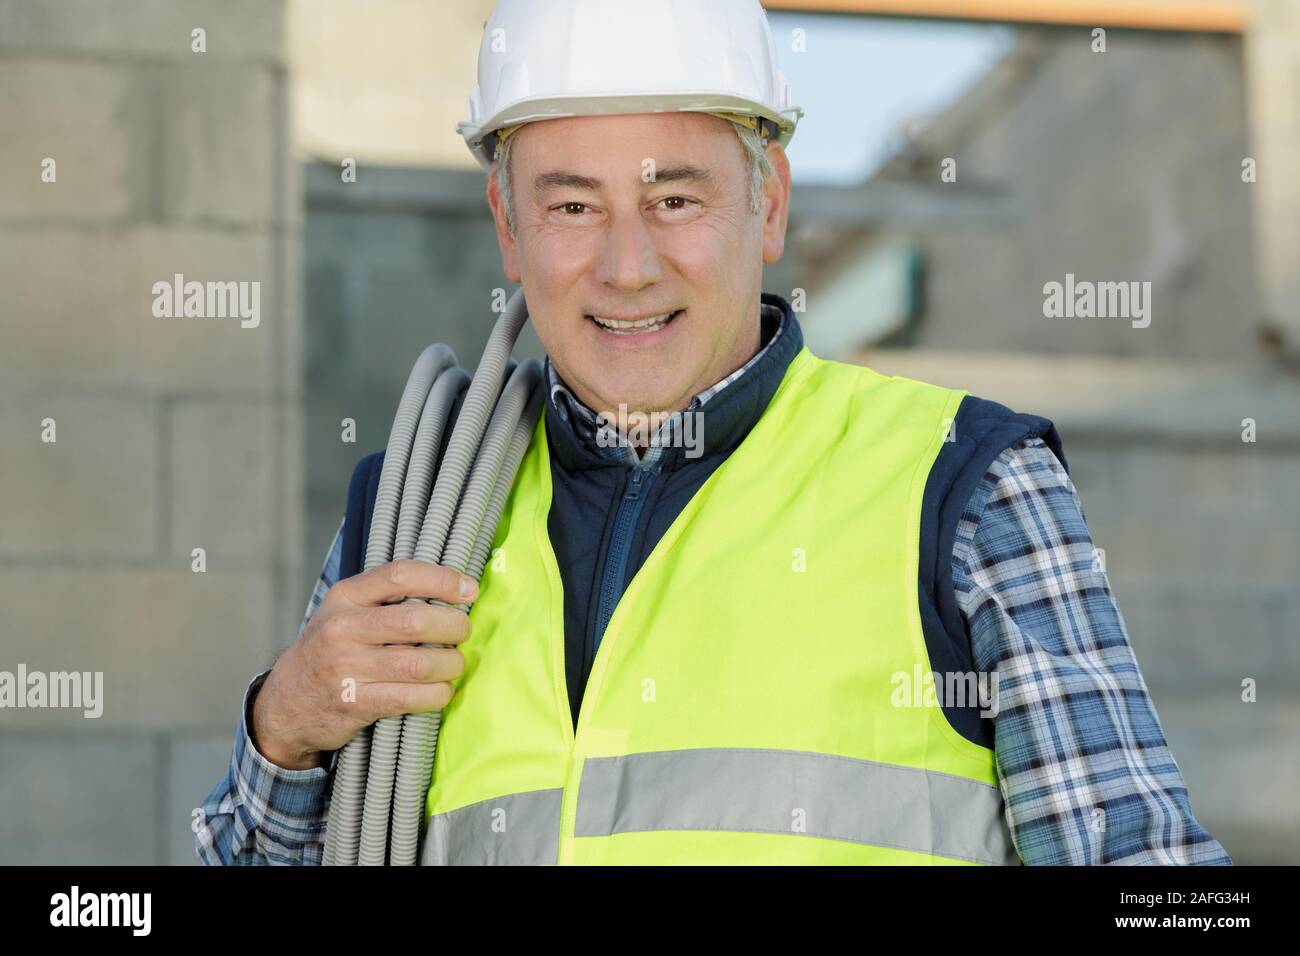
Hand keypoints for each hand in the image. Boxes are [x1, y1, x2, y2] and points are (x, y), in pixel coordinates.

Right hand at [251, 560, 476, 770]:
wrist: (286, 703)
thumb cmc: (330, 650)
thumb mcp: (344, 612)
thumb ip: (385, 598)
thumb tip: (454, 589)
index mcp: (344, 597)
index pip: (400, 575)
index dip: (443, 580)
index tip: (469, 590)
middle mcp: (342, 628)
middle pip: (415, 621)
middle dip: (454, 627)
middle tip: (464, 633)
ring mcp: (346, 667)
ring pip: (419, 663)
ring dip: (451, 664)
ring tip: (455, 664)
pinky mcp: (354, 703)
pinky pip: (412, 697)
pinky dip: (438, 694)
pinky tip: (442, 689)